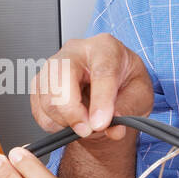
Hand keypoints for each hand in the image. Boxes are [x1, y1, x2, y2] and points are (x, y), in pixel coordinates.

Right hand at [32, 34, 153, 140]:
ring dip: (64, 121)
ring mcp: (53, 65)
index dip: (101, 101)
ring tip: (83, 124)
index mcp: (105, 47)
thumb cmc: (125, 83)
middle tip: (88, 130)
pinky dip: (52, 123)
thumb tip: (113, 128)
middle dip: (73, 111)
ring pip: (47, 96)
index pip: (101, 72)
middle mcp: (76, 51)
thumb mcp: (140, 95)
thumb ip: (128, 110)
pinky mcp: (40, 82)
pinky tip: (69, 122)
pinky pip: (38, 108)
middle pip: (62, 77)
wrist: (110, 87)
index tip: (101, 124)